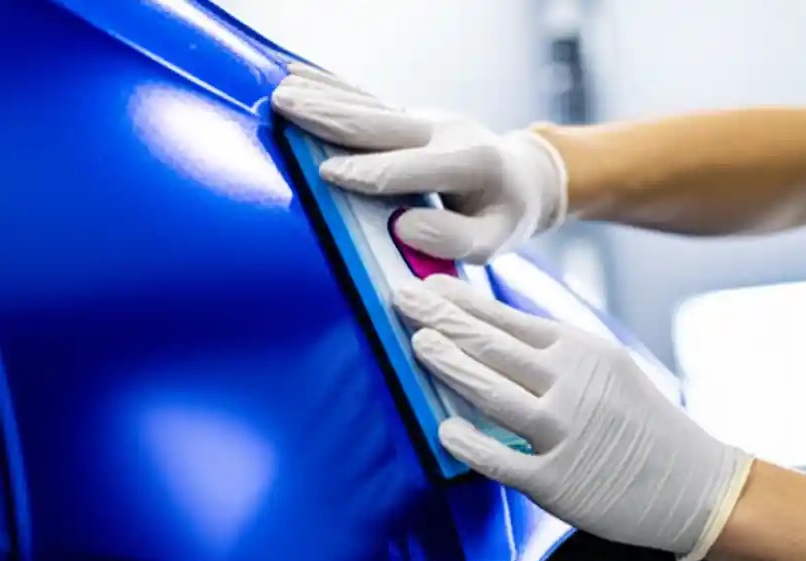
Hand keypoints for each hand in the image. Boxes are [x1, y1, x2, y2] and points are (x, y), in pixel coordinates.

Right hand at [271, 65, 567, 262]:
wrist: (523, 175)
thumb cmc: (505, 215)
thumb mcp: (495, 241)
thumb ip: (455, 239)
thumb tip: (404, 227)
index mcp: (468, 162)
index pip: (407, 169)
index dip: (367, 173)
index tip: (326, 174)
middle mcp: (444, 131)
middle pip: (379, 124)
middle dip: (331, 117)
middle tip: (287, 108)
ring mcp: (424, 119)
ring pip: (367, 106)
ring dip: (323, 96)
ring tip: (282, 90)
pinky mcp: (409, 116)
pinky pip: (366, 100)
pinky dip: (332, 87)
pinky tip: (300, 75)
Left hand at [393, 275, 753, 560]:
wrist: (694, 486)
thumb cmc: (640, 424)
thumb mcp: (606, 367)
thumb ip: (553, 352)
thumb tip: (488, 330)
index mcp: (582, 352)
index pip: (509, 319)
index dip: (461, 301)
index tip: (425, 284)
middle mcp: (572, 386)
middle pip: (494, 347)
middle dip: (442, 319)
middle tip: (400, 297)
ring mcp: (564, 433)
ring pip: (494, 395)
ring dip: (452, 366)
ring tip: (417, 343)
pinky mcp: (558, 482)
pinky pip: (504, 460)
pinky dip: (472, 444)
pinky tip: (444, 429)